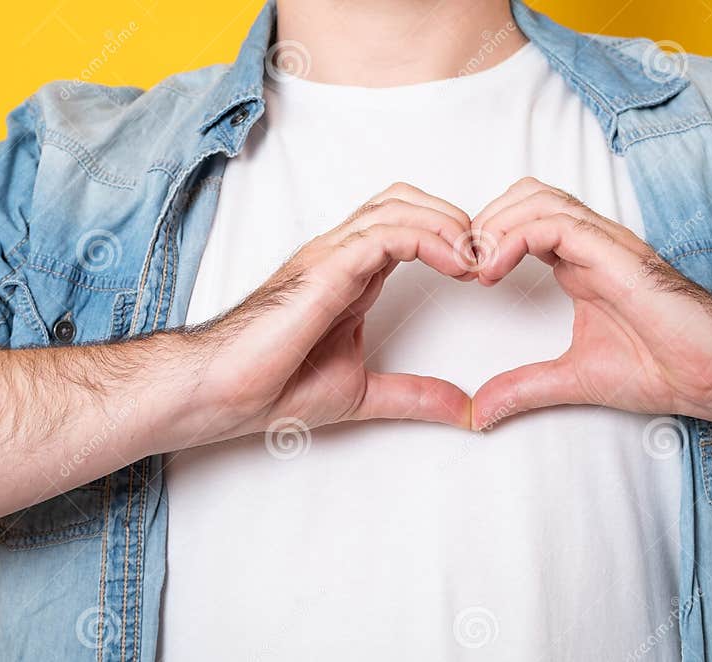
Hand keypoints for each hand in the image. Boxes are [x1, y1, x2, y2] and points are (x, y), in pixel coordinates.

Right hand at [173, 183, 477, 449]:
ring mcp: (330, 256)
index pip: (407, 226)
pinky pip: (385, 234)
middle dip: (454, 218)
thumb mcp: (364, 392)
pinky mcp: (324, 268)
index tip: (485, 272)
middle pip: (405, 201)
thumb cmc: (272, 386)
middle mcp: (340, 254)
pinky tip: (455, 263)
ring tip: (478, 258)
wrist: (222, 392)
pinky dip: (428, 239)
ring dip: (448, 224)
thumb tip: (465, 410)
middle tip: (489, 255)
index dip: (451, 237)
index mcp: (350, 275)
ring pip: (398, 206)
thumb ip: (415, 395)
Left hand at [469, 177, 711, 430]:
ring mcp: (606, 244)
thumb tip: (482, 411)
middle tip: (458, 262)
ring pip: (537, 199)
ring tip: (473, 265)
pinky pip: (556, 223)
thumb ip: (525, 388)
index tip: (461, 275)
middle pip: (525, 196)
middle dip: (484, 221)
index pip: (523, 221)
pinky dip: (515, 237)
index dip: (486, 238)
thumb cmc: (666, 368)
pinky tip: (494, 269)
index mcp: (580, 264)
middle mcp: (591, 244)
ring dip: (494, 225)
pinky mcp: (617, 252)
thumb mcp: (573, 379)